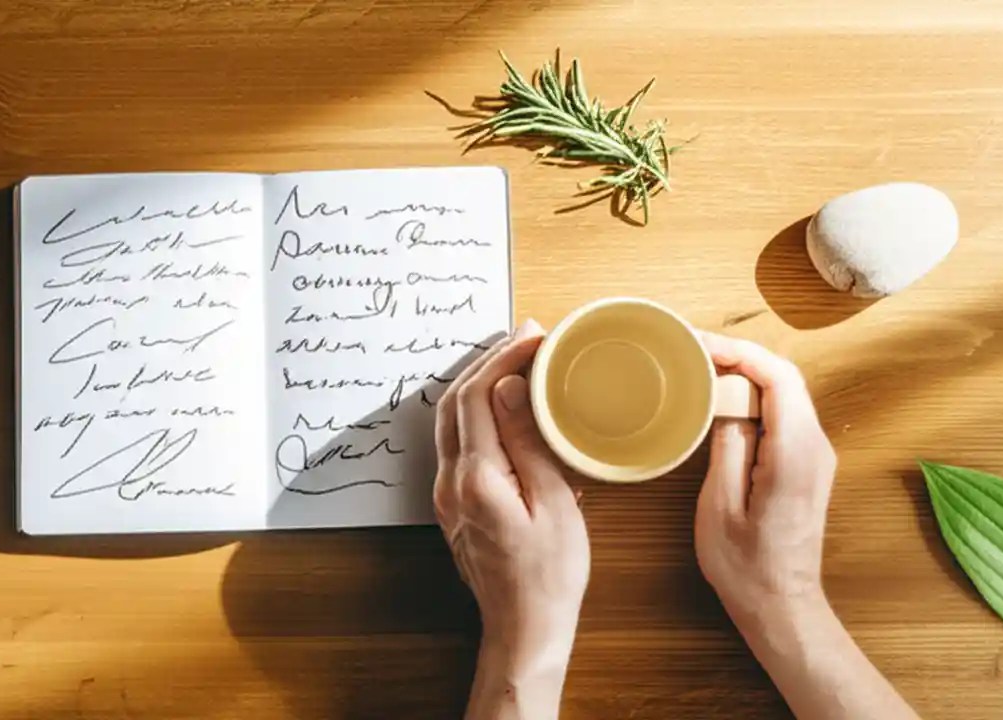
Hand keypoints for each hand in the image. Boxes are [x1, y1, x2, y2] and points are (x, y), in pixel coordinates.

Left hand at [434, 319, 589, 718]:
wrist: (525, 627)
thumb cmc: (549, 574)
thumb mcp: (554, 503)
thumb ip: (528, 442)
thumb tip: (509, 388)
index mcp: (477, 478)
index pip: (478, 396)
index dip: (503, 357)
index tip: (533, 337)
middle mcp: (451, 482)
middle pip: (456, 401)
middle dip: (489, 361)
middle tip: (526, 339)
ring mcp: (448, 494)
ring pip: (452, 421)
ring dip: (480, 384)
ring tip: (516, 361)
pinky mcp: (455, 504)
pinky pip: (458, 443)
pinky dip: (478, 412)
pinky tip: (505, 406)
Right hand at [694, 334, 916, 719]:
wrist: (781, 605)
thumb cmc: (746, 566)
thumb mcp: (720, 504)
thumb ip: (727, 444)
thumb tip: (725, 399)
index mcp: (794, 453)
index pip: (778, 376)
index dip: (740, 350)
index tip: (701, 345)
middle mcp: (815, 447)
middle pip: (785, 378)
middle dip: (740, 355)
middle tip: (694, 352)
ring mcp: (817, 456)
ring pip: (786, 393)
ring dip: (747, 375)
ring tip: (703, 369)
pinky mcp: (809, 465)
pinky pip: (785, 415)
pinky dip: (755, 398)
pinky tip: (723, 401)